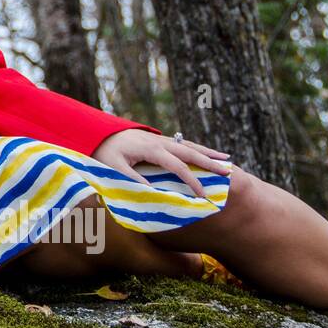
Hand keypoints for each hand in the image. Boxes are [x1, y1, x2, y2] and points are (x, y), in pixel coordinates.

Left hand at [90, 128, 234, 199]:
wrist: (98, 133)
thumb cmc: (105, 152)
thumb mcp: (114, 167)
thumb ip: (132, 179)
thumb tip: (152, 191)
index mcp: (152, 150)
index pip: (178, 167)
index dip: (191, 181)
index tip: (203, 195)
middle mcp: (160, 142)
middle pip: (190, 153)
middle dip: (210, 163)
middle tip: (228, 173)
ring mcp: (161, 139)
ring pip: (190, 146)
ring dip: (208, 153)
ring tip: (227, 160)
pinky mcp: (159, 140)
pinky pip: (183, 144)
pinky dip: (197, 149)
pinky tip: (206, 153)